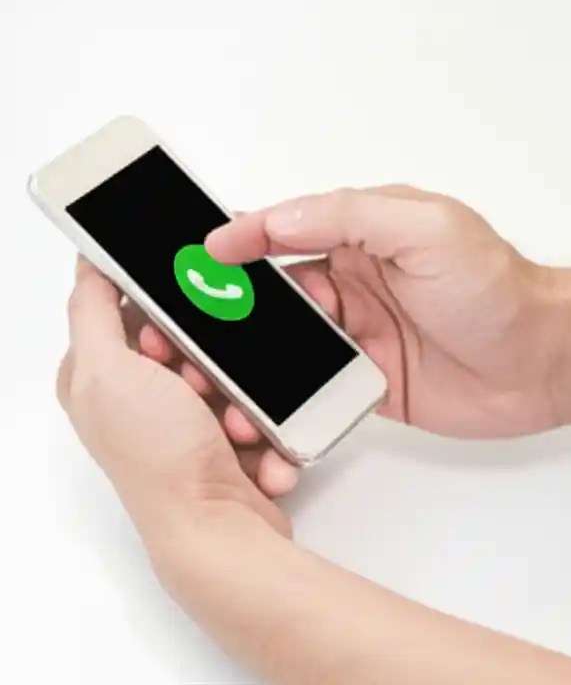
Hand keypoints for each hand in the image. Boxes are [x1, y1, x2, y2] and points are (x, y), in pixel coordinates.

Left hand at [58, 258, 290, 543]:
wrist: (218, 528)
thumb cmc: (160, 462)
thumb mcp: (107, 372)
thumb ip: (93, 309)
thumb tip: (90, 260)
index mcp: (96, 377)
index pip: (127, 309)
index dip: (158, 307)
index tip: (180, 316)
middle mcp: (138, 399)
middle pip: (188, 337)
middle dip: (213, 354)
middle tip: (208, 377)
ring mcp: (186, 422)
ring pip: (231, 370)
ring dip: (245, 392)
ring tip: (238, 424)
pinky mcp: (228, 441)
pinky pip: (260, 406)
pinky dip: (264, 423)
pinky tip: (252, 445)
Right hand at [143, 185, 570, 480]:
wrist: (546, 361)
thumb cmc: (501, 288)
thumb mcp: (426, 229)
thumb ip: (350, 216)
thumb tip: (277, 217)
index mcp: (365, 235)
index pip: (284, 229)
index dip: (239, 240)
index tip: (201, 257)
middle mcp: (355, 283)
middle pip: (272, 291)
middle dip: (227, 305)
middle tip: (186, 324)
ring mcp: (359, 335)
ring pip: (283, 344)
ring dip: (247, 357)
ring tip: (210, 373)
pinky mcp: (368, 384)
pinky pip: (312, 390)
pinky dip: (282, 400)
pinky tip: (257, 409)